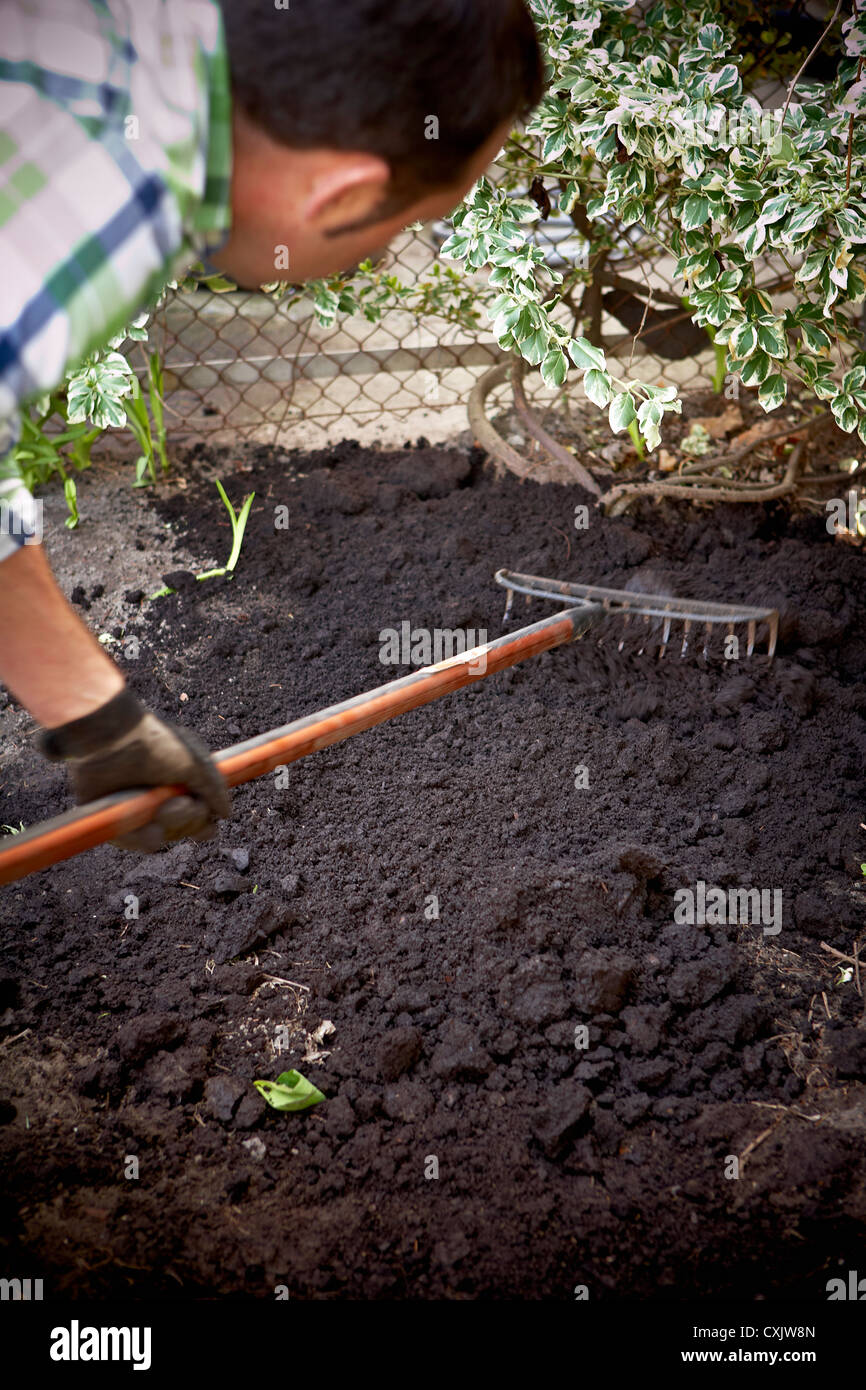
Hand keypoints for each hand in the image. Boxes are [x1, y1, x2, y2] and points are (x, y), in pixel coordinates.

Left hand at [39, 690, 230, 852]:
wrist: (113, 738)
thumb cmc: (157, 744)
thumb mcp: (196, 763)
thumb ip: (216, 789)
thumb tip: (226, 814)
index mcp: (181, 786)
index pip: (200, 817)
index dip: (204, 826)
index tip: (206, 828)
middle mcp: (159, 800)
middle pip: (183, 831)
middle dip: (186, 820)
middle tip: (177, 803)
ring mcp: (137, 810)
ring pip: (160, 839)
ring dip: (166, 826)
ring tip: (158, 808)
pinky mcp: (114, 818)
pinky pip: (134, 842)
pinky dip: (140, 836)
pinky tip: (144, 821)